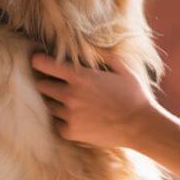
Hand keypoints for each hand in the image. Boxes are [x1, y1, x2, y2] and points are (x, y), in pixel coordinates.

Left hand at [29, 50, 156, 148]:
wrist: (141, 126)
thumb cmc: (134, 95)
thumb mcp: (122, 68)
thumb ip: (102, 56)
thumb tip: (88, 47)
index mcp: (80, 77)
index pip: (42, 64)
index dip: (38, 61)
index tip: (40, 61)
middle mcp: (69, 95)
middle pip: (40, 85)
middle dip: (45, 81)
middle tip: (55, 82)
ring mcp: (69, 116)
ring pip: (47, 104)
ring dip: (54, 101)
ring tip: (69, 101)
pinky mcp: (70, 132)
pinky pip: (55, 123)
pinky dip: (61, 119)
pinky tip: (75, 116)